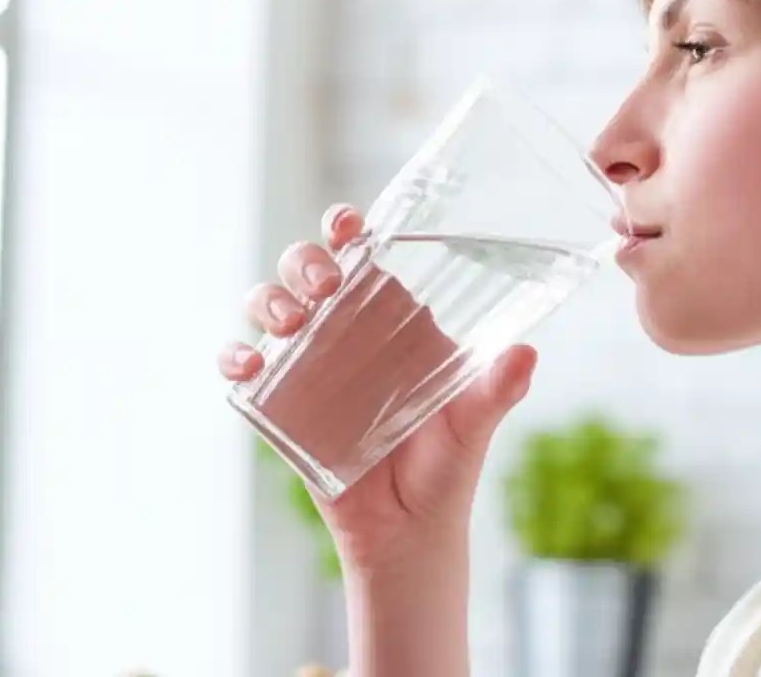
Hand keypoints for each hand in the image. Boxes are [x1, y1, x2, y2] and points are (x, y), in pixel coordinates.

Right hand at [218, 204, 537, 571]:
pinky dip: (234, 357)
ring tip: (288, 324)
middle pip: (306, 270)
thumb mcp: (474, 426)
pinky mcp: (281, 405)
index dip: (346, 229)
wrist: (407, 534)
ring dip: (267, 301)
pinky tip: (247, 366)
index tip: (347, 225)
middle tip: (323, 283)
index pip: (364, 257)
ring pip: (269, 306)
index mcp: (394, 323)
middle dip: (303, 260)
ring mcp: (309, 366)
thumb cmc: (445, 469)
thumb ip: (496, 390)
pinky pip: (245, 368)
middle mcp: (348, 334)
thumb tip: (526, 353)